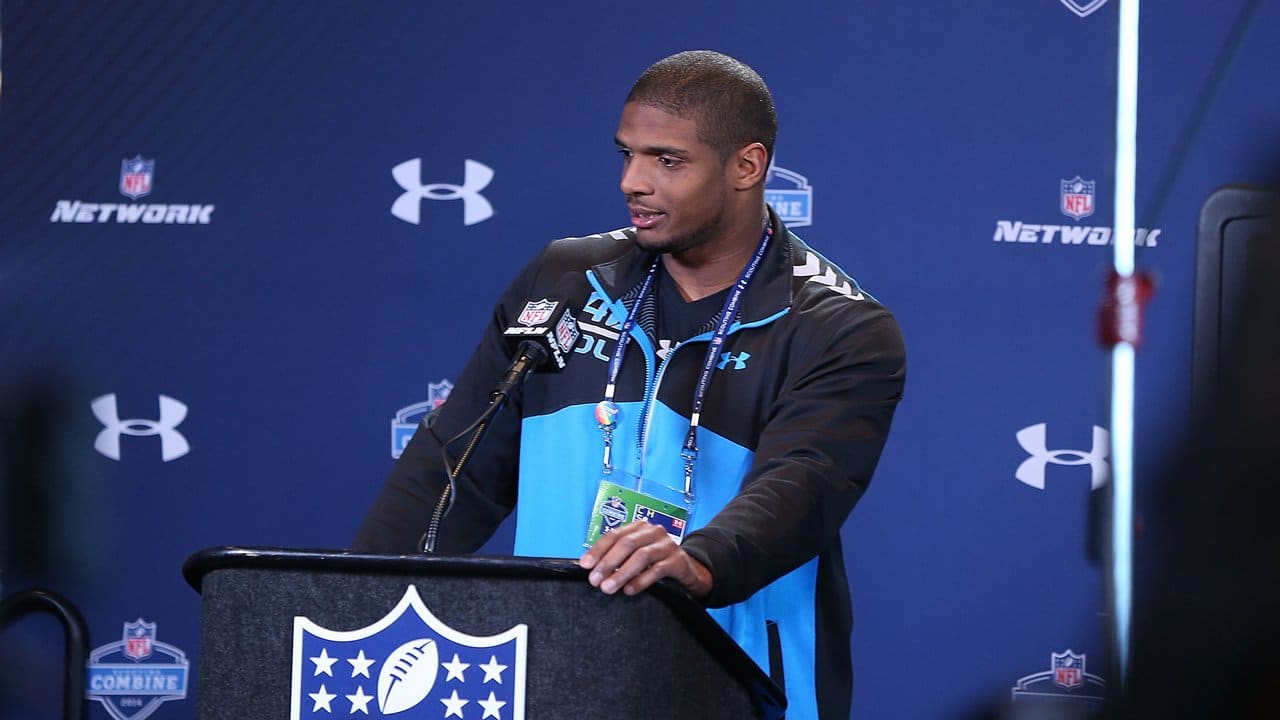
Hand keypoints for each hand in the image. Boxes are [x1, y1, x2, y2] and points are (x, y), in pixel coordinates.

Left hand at [578, 520, 712, 598]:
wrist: (688, 572)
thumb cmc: (657, 563)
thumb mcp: (636, 556)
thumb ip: (616, 559)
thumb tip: (591, 569)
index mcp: (639, 527)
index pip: (614, 535)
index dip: (598, 550)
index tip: (585, 565)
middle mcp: (653, 532)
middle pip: (626, 544)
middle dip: (607, 563)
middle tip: (595, 580)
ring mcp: (667, 545)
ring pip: (640, 556)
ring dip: (621, 573)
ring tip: (608, 588)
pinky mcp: (677, 560)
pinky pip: (656, 570)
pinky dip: (640, 581)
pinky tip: (629, 590)